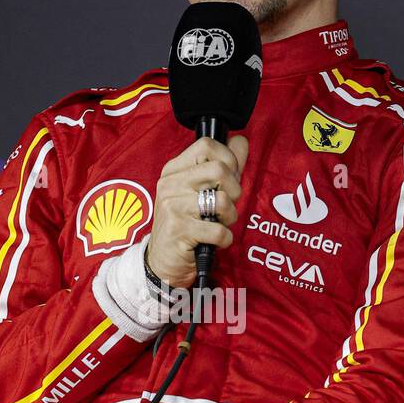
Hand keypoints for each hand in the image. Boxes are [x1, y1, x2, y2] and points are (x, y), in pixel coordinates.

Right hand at [146, 133, 248, 288]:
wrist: (162, 262)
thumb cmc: (186, 224)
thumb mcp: (200, 191)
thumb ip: (224, 165)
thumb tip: (241, 140)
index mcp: (174, 170)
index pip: (207, 145)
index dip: (228, 160)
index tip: (228, 179)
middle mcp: (170, 184)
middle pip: (219, 169)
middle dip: (234, 190)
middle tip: (227, 206)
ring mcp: (172, 206)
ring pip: (222, 200)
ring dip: (230, 217)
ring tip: (220, 223)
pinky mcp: (178, 230)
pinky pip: (219, 230)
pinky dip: (225, 239)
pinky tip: (216, 241)